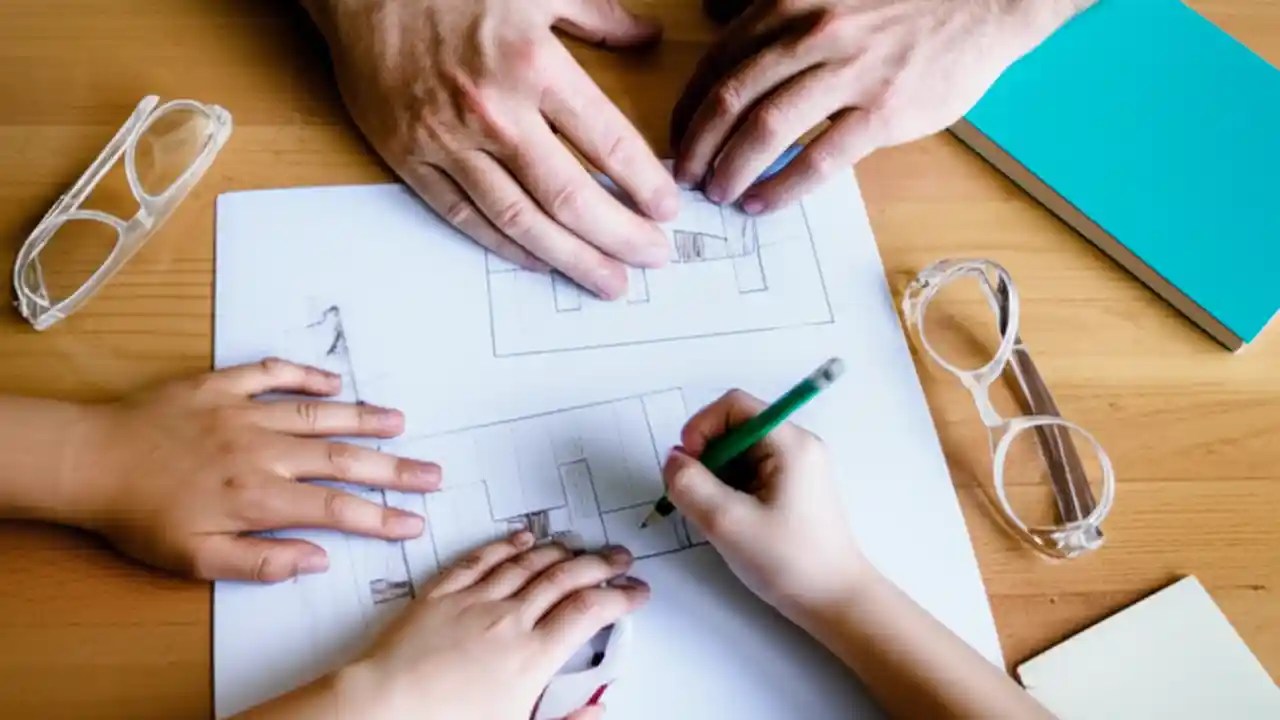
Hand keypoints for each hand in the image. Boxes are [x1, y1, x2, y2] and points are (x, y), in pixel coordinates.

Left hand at [70, 358, 440, 581]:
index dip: (381, 517)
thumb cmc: (138, 518)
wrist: (88, 460)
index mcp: (258, 497)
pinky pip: (272, 374)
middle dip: (394, 468)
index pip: (336, 510)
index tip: (415, 522)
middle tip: (433, 474)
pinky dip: (306, 376)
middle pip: (342, 459)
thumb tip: (316, 558)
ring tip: (400, 422)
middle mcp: (262, 451)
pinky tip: (335, 383)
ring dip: (363, 418)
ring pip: (318, 414)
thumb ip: (260, 562)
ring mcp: (243, 412)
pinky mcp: (220, 385)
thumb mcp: (194, 560)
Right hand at [307, 0, 680, 298]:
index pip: (607, 142)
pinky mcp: (408, 156)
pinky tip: (539, 260)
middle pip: (569, 196)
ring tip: (608, 282)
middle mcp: (494, 112)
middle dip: (619, 237)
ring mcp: (447, 141)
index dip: (644, 184)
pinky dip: (503, 244)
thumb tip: (648, 36)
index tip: (667, 211)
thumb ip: (598, 13)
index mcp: (534, 65)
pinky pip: (462, 214)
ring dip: (570, 258)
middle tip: (653, 261)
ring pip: (518, 218)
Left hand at [340, 532, 647, 719]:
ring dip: (562, 551)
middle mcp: (508, 621)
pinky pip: (481, 559)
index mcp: (531, 659)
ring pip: (529, 564)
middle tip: (619, 559)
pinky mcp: (440, 596)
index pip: (590, 613)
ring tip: (580, 546)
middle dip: (601, 565)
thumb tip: (598, 711)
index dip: (620, 597)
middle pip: (567, 578)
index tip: (635, 593)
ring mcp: (473, 603)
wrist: (379, 712)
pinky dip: (506, 545)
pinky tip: (521, 539)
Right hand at [662, 390, 863, 616]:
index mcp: (789, 443)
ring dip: (716, 477)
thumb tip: (672, 460)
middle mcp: (796, 446)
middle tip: (697, 497)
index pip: (734, 406)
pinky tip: (731, 521)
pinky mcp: (791, 488)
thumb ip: (690, 485)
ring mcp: (795, 467)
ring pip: (738, 453)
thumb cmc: (789, 561)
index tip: (687, 464)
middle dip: (707, 458)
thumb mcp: (727, 522)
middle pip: (734, 428)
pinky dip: (729, 490)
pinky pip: (749, 473)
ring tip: (717, 515)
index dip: (701, 427)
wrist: (833, 601)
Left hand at [671, 0, 1081, 213]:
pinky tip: (761, 203)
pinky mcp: (882, 112)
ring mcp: (848, 74)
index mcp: (790, 5)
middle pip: (730, 99)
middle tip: (684, 178)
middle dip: (697, 146)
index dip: (688, 109)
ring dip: (730, 169)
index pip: (717, 63)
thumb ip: (772, 9)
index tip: (678, 138)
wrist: (985, 2)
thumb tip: (715, 20)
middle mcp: (811, 35)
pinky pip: (816, 159)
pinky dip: (780, 187)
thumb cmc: (903, 2)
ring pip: (765, 129)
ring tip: (717, 194)